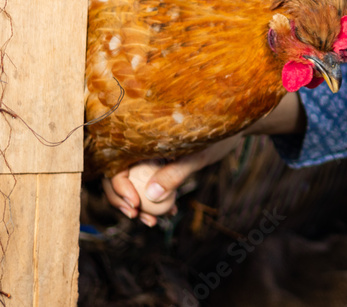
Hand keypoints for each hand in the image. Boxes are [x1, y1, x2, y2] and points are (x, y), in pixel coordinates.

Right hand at [102, 134, 243, 226]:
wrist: (231, 126)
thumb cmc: (216, 134)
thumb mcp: (198, 155)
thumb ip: (175, 173)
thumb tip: (151, 195)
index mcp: (141, 137)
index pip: (116, 165)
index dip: (118, 188)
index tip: (135, 206)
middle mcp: (139, 146)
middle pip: (117, 177)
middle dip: (125, 202)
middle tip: (142, 218)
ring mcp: (147, 155)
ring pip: (131, 184)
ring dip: (139, 205)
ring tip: (154, 221)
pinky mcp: (158, 164)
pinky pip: (148, 184)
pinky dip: (154, 201)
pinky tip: (170, 211)